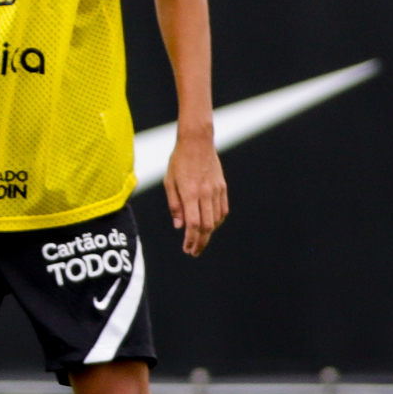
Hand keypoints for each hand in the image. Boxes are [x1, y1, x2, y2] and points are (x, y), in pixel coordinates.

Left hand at [164, 133, 227, 255]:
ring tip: (199, 240)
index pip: (193, 224)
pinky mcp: (222, 187)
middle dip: (200, 242)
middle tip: (194, 251)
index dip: (191, 240)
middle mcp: (205, 193)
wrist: (197, 142)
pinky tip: (210, 226)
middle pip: (206, 226)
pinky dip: (217, 221)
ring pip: (216, 220)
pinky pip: (223, 210)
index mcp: (190, 193)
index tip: (187, 249)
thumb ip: (174, 205)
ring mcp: (216, 190)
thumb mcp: (169, 181)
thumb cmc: (179, 161)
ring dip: (208, 233)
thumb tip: (179, 226)